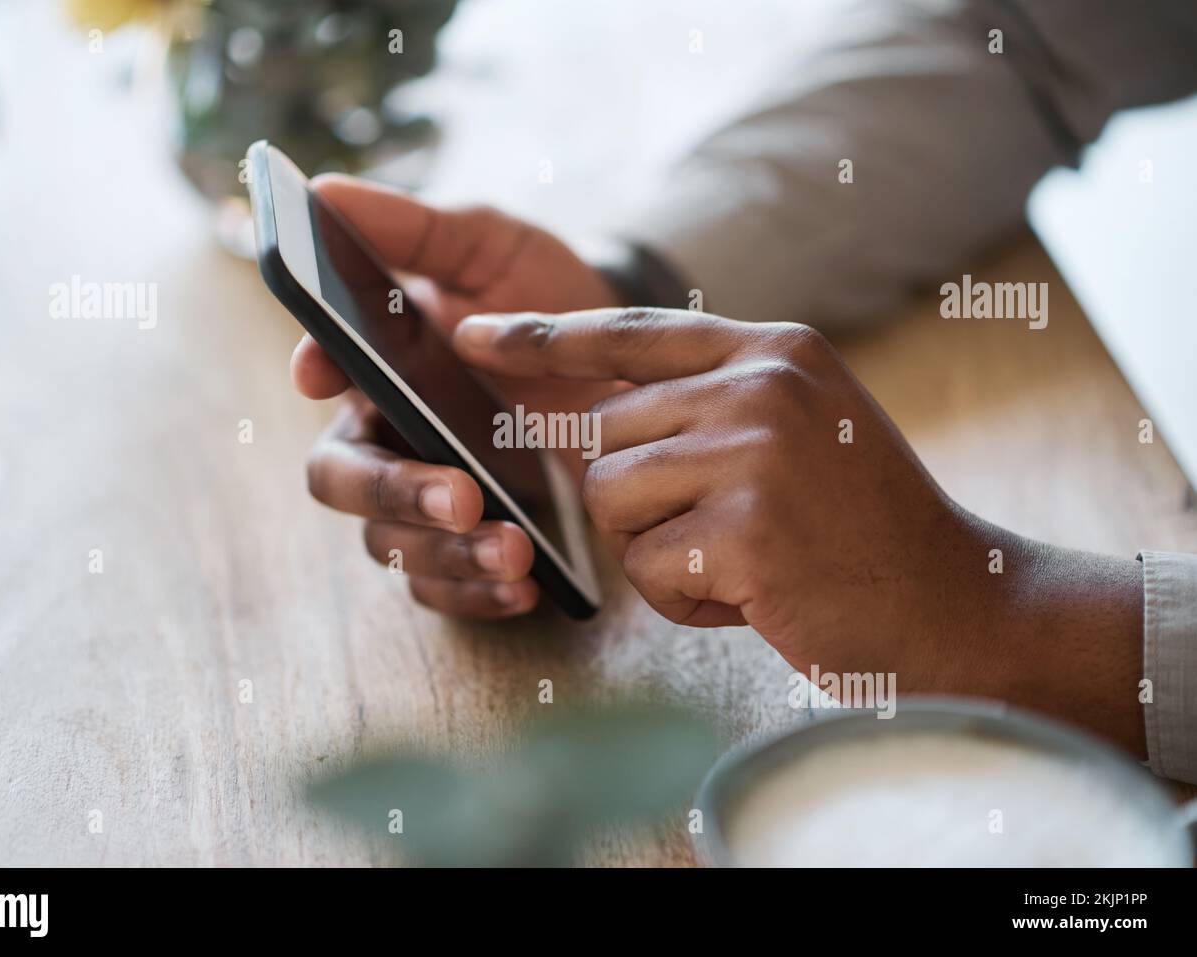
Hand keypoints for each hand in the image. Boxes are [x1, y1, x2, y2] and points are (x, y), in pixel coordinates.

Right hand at [291, 176, 623, 617]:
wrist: (631, 359)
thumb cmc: (548, 294)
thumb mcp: (495, 247)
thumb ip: (418, 227)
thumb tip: (325, 192)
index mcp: (383, 364)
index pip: (322, 377)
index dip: (316, 376)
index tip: (328, 370)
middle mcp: (393, 435)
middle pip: (342, 478)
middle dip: (393, 493)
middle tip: (461, 494)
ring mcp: (429, 494)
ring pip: (390, 544)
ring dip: (444, 554)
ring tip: (513, 549)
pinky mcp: (470, 543)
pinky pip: (443, 589)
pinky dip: (474, 594)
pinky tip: (523, 587)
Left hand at [453, 308, 1145, 753]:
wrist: (958, 606)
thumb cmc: (862, 530)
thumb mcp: (797, 434)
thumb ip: (706, 409)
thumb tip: (585, 424)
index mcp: (775, 349)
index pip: (631, 329)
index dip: (542, 338)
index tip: (471, 335)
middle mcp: (762, 382)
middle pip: (604, 436)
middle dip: (639, 505)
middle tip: (727, 536)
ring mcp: (756, 449)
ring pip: (610, 501)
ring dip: (659, 553)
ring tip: (743, 563)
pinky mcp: (746, 526)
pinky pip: (645, 567)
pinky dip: (684, 600)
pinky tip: (756, 596)